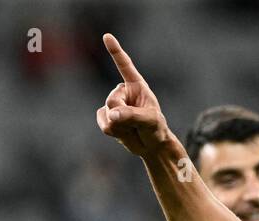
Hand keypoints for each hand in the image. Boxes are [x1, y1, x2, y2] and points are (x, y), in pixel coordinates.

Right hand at [95, 34, 170, 156]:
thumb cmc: (156, 129)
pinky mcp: (106, 116)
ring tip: (132, 129)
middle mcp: (123, 92)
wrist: (151, 147)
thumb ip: (131, 115)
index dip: (115, 51)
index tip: (107, 36)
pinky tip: (122, 132)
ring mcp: (114, 104)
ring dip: (119, 126)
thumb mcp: (149, 121)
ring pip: (107, 113)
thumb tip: (112, 114)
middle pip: (112, 100)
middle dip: (123, 115)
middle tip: (136, 124)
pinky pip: (102, 122)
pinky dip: (112, 131)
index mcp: (136, 86)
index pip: (125, 66)